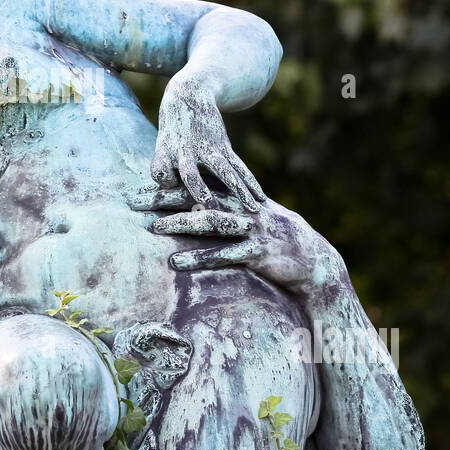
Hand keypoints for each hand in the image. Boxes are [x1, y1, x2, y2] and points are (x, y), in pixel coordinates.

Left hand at [130, 185, 345, 301]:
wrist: (315, 260)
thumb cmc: (278, 240)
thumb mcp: (252, 219)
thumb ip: (227, 209)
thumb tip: (196, 205)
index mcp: (238, 198)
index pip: (197, 186)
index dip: (168, 185)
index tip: (140, 185)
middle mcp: (243, 209)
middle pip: (198, 199)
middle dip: (164, 198)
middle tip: (134, 199)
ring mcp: (251, 230)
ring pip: (210, 224)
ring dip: (179, 225)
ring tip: (152, 227)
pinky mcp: (258, 253)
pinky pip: (224, 255)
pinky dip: (199, 258)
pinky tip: (176, 264)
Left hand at [151, 73, 265, 209]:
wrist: (191, 97)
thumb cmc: (173, 131)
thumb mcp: (161, 146)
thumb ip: (162, 170)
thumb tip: (169, 190)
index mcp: (167, 151)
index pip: (160, 171)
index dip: (163, 178)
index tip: (168, 186)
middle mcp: (187, 151)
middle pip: (191, 174)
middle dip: (199, 190)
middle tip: (208, 208)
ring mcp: (209, 149)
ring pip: (226, 172)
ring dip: (239, 191)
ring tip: (253, 209)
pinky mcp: (225, 148)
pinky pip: (239, 168)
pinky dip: (250, 182)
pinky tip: (261, 198)